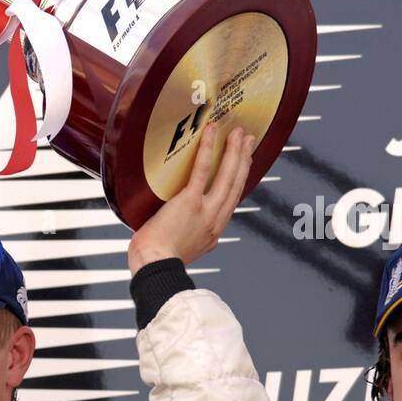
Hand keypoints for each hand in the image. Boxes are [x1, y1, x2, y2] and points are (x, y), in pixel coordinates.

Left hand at [127, 123, 255, 273]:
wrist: (154, 267)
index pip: (231, 200)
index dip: (240, 179)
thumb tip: (193, 232)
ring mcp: (205, 211)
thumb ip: (193, 238)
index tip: (244, 163)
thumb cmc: (158, 262)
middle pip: (235, 184)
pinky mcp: (189, 202)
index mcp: (213, 232)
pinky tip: (211, 133)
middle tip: (247, 139)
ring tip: (238, 132)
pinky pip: (202, 171)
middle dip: (243, 159)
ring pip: (227, 175)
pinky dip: (208, 150)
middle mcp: (215, 220)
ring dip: (234, 151)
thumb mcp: (184, 251)